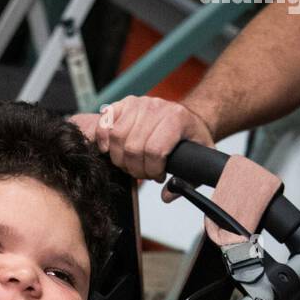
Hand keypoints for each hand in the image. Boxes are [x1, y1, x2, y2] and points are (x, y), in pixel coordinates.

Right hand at [70, 97, 214, 197]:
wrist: (185, 116)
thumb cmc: (189, 137)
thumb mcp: (197, 158)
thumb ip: (186, 180)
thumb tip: (166, 195)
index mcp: (176, 119)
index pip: (154, 151)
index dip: (152, 170)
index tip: (158, 176)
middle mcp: (156, 108)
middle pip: (132, 147)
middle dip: (135, 169)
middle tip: (143, 172)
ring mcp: (138, 104)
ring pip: (117, 137)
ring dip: (119, 158)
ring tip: (130, 163)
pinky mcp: (124, 104)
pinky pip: (105, 122)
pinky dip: (102, 138)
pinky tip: (109, 150)